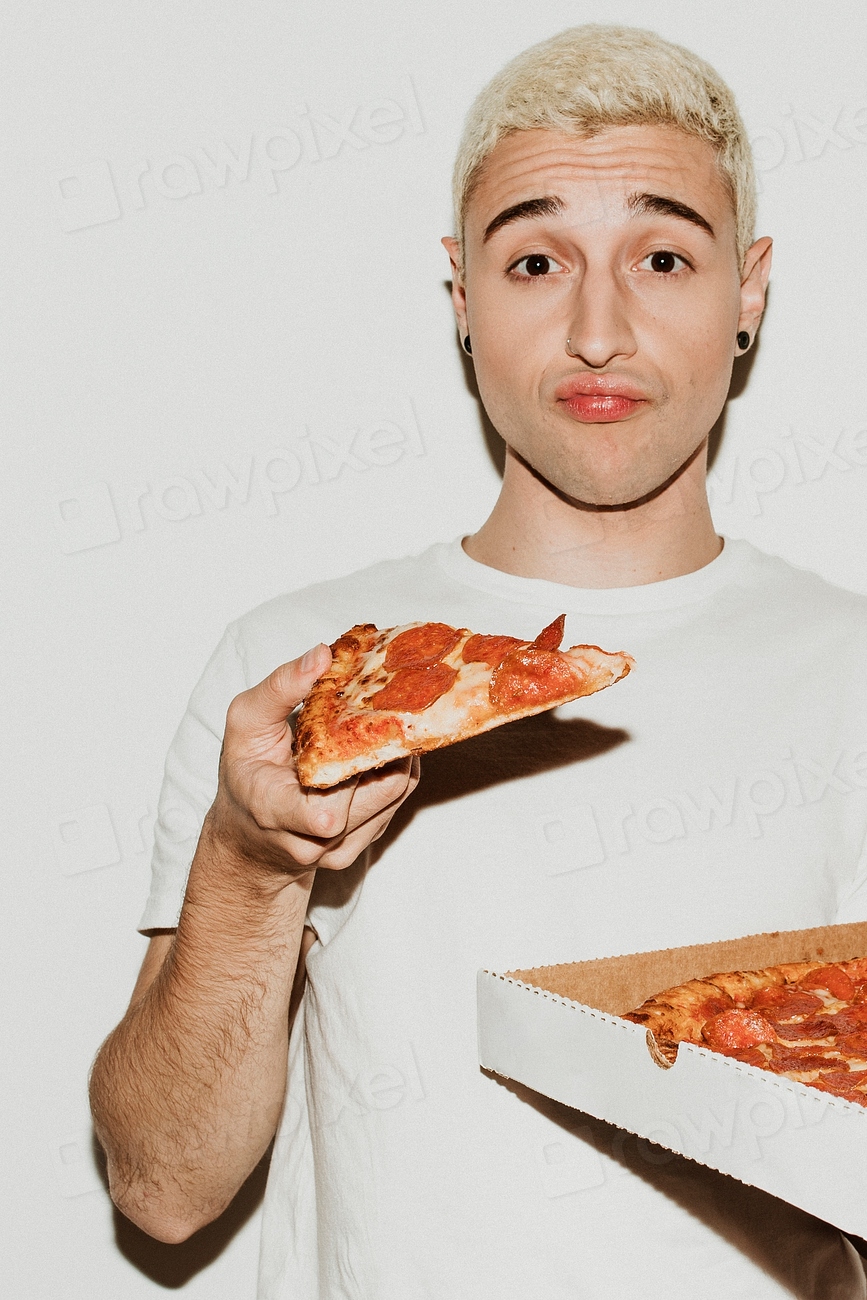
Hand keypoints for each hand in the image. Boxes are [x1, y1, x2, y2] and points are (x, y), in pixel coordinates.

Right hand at [206, 644, 418, 880]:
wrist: (246, 837)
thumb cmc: (243, 774)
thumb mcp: (244, 723)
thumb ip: (280, 688)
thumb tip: (323, 655)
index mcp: (276, 811)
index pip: (327, 815)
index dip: (358, 772)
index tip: (363, 726)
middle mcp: (312, 841)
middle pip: (381, 791)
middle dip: (389, 742)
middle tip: (390, 703)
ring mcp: (337, 852)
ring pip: (396, 794)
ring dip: (397, 753)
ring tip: (384, 721)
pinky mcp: (358, 849)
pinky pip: (394, 804)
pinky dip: (393, 770)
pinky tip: (377, 747)